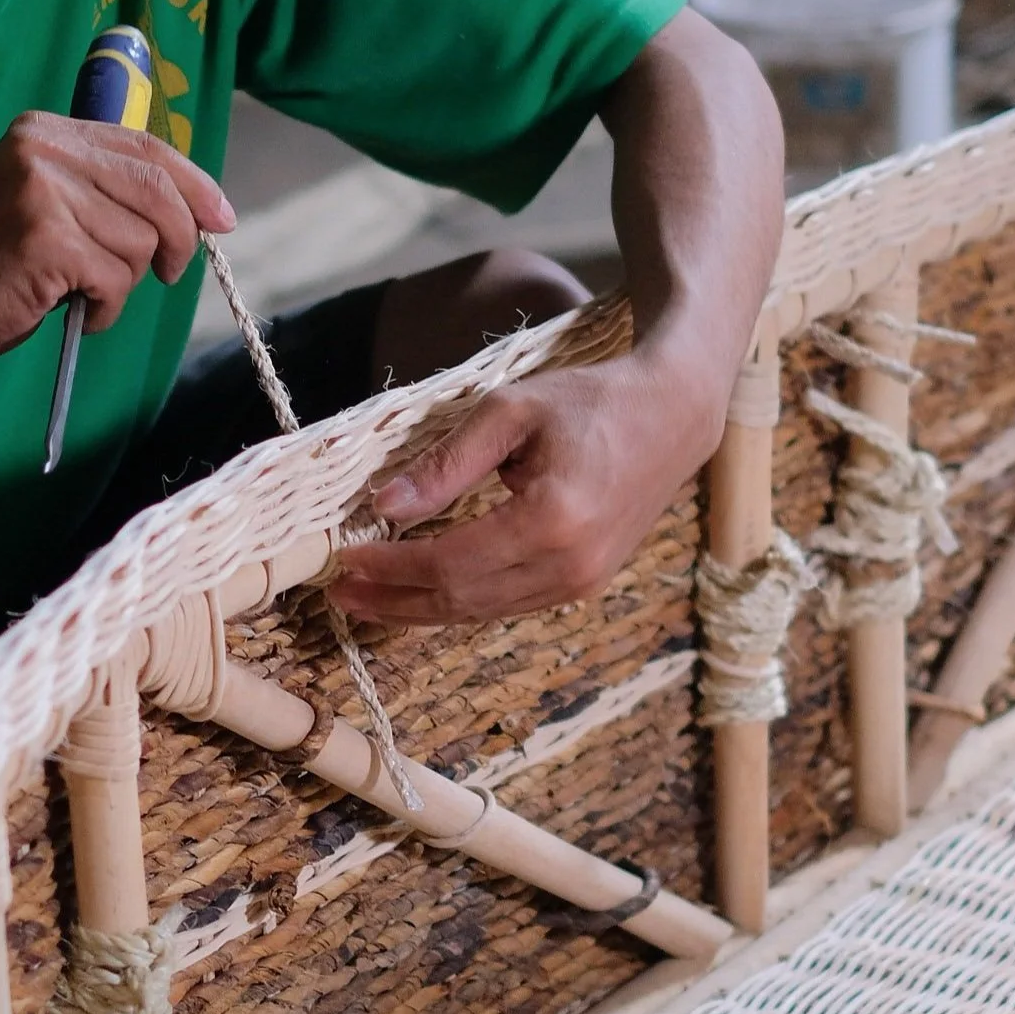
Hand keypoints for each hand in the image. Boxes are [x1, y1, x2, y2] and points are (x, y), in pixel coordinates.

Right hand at [0, 113, 235, 368]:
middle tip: (165, 274)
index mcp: (50, 130)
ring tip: (85, 292)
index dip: (195, 185)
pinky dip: (107, 307)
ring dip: (126, 282)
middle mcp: (45, 148)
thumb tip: (195, 208)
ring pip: (140, 240)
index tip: (222, 219)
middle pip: (157, 192)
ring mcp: (43, 190)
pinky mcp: (45, 238)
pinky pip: (116, 278)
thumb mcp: (52, 208)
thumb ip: (106, 193)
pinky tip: (77, 311)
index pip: (147, 147)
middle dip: (177, 240)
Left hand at [331, 351, 723, 625]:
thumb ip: (446, 463)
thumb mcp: (511, 411)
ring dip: (420, 610)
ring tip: (369, 600)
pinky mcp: (583, 585)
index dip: (392, 566)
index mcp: (552, 519)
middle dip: (395, 600)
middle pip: (460, 600)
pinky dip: (458, 603)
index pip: (448, 561)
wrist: (673, 416)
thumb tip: (384, 505)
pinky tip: (421, 594)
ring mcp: (581, 583)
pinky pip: (505, 605)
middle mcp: (569, 564)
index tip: (346, 557)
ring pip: (481, 612)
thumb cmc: (591, 401)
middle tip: (341, 594)